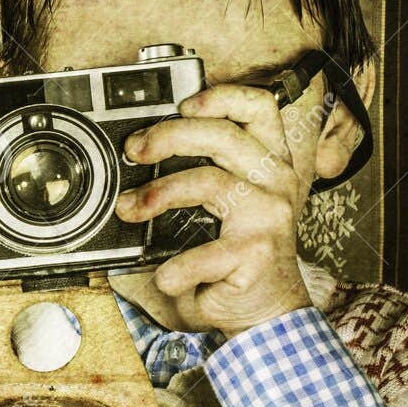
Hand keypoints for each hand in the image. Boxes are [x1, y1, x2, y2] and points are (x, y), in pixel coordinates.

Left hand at [114, 83, 312, 336]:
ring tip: (131, 208)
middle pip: (223, 136)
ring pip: (209, 182)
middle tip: (134, 150)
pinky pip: (203, 253)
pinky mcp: (256, 253)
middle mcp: (275, 181)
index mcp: (269, 161)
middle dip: (169, 136)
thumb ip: (202, 171)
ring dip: (160, 193)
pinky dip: (175, 268)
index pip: (259, 108)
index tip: (183, 105)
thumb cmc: (240, 253)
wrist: (268, 309)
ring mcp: (269, 216)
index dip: (221, 97)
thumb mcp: (228, 204)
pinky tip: (166, 277)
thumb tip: (138, 153)